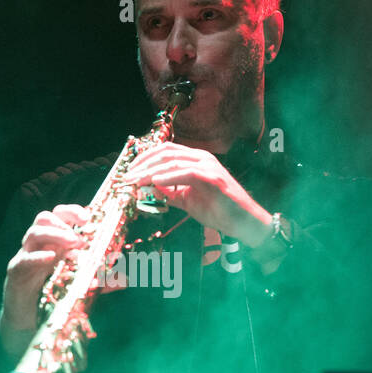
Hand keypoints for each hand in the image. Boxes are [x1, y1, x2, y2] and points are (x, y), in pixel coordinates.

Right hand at [0, 204, 89, 357]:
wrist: (28, 319)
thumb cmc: (52, 295)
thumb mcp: (81, 286)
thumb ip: (101, 282)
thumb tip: (125, 280)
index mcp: (53, 242)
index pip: (59, 216)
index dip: (72, 212)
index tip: (88, 217)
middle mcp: (39, 245)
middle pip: (44, 218)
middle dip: (63, 221)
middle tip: (79, 236)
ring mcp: (26, 256)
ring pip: (33, 233)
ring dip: (54, 235)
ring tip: (72, 243)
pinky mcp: (16, 273)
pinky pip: (24, 260)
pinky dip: (37, 257)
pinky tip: (50, 258)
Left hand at [123, 143, 272, 247]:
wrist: (243, 222)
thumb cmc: (219, 210)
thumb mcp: (187, 200)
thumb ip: (169, 193)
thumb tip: (147, 190)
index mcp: (196, 160)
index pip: (166, 151)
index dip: (145, 158)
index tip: (130, 171)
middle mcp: (202, 158)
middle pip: (166, 153)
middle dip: (143, 164)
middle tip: (127, 176)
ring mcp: (208, 166)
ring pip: (173, 162)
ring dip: (150, 171)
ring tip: (136, 180)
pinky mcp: (213, 178)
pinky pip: (186, 173)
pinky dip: (168, 177)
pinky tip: (155, 182)